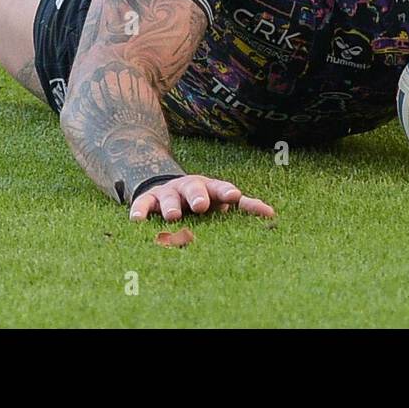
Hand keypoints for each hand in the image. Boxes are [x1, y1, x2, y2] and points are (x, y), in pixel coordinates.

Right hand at [129, 174, 275, 221]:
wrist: (165, 187)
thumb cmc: (200, 200)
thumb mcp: (219, 200)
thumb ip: (244, 207)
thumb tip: (271, 214)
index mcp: (210, 188)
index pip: (221, 188)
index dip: (227, 192)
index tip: (234, 196)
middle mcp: (189, 187)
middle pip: (194, 188)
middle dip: (198, 196)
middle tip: (201, 206)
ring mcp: (167, 193)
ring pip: (169, 197)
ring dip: (171, 206)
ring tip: (173, 217)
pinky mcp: (147, 200)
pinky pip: (142, 204)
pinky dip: (140, 210)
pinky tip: (137, 220)